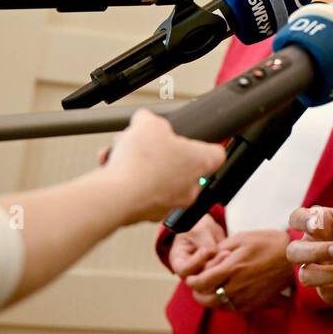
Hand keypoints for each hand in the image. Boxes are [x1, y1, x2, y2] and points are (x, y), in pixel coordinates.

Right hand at [100, 109, 224, 224]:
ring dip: (143, 167)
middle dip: (162, 154)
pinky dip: (129, 182)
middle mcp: (190, 187)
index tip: (195, 141)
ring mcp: (171, 204)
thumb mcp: (149, 123)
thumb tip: (146, 120)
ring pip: (159, 179)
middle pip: (181, 165)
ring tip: (125, 156)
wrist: (118, 195)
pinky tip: (116, 170)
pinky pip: (141, 193)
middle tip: (148, 145)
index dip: (204, 145)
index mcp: (200, 162)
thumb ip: (151, 119)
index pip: (216, 154)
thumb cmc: (142, 163)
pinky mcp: (149, 214)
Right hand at [169, 214, 225, 278]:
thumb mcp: (199, 231)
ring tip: (230, 254)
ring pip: (210, 283)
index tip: (207, 250)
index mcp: (179, 262)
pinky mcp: (213, 275)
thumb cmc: (197, 226)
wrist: (206, 227)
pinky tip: (234, 259)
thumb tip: (214, 255)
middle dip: (212, 268)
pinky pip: (219, 279)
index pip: (184, 270)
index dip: (196, 262)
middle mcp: (189, 273)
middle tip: (226, 253)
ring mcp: (201, 276)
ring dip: (221, 270)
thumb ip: (205, 244)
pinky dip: (227, 271)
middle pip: (198, 281)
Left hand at [184, 229, 291, 313]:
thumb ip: (220, 249)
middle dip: (198, 292)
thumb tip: (206, 258)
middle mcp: (237, 287)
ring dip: (210, 299)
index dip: (192, 281)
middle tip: (198, 284)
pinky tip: (227, 293)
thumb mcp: (241, 238)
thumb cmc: (268, 243)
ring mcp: (246, 298)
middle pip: (206, 300)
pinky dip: (224, 304)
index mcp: (231, 268)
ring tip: (212, 288)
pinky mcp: (254, 304)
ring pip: (218, 307)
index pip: (201, 283)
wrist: (293, 258)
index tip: (192, 276)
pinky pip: (232, 309)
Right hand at [286, 189, 332, 305]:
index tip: (318, 223)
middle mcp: (311, 246)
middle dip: (314, 251)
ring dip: (329, 274)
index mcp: (318, 222)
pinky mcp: (328, 289)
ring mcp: (317, 269)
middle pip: (293, 252)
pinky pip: (327, 293)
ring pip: (305, 277)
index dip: (302, 221)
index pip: (296, 218)